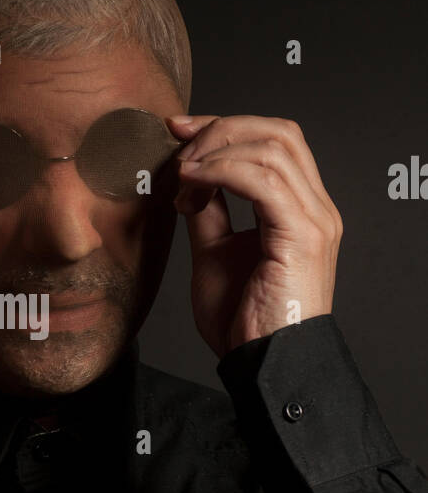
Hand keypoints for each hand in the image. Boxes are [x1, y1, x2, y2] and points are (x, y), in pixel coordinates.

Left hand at [164, 114, 342, 358]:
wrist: (262, 366)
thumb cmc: (243, 323)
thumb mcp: (215, 255)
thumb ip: (208, 215)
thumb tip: (189, 183)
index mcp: (301, 210)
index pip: (275, 142)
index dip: (226, 127)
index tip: (180, 133)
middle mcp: (316, 209)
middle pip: (278, 132)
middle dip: (221, 127)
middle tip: (177, 142)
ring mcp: (314, 220)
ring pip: (272, 147)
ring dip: (216, 151)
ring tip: (182, 175)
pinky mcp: (301, 236)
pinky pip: (262, 180)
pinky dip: (221, 171)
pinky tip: (192, 184)